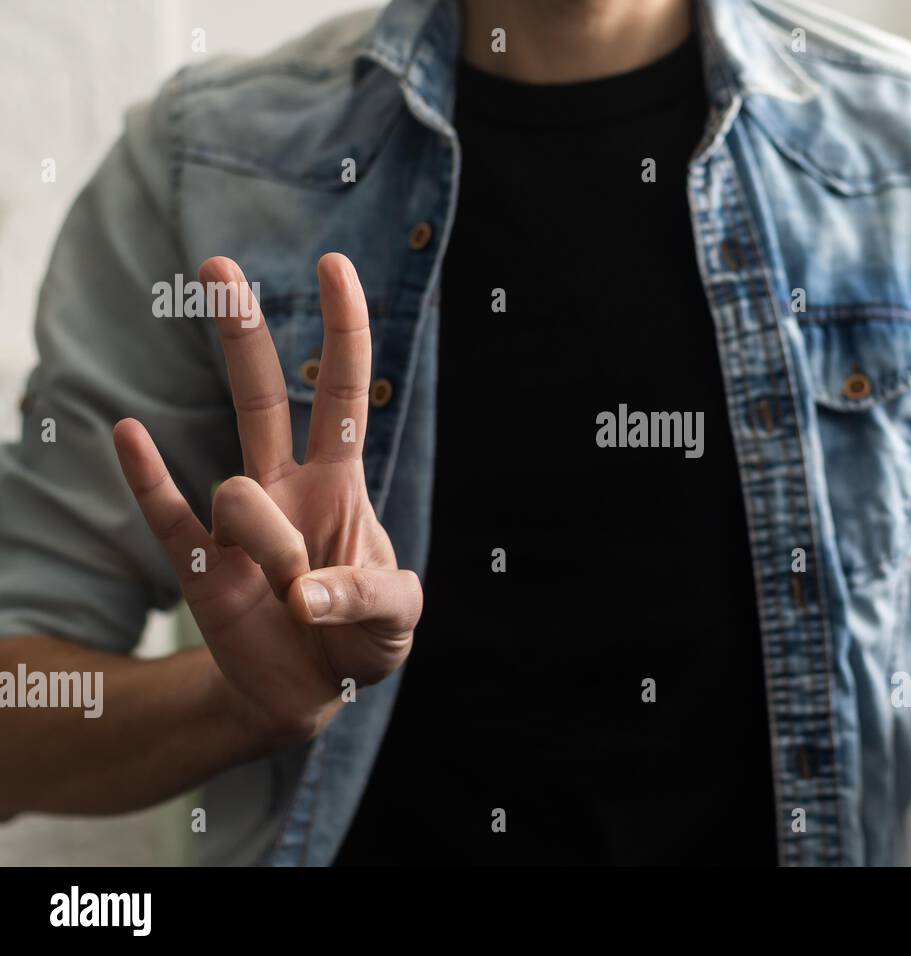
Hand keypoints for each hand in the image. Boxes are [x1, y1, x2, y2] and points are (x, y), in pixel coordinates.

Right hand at [113, 254, 420, 746]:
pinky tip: (127, 433)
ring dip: (273, 551)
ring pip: (236, 496)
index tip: (334, 265)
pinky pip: (166, 516)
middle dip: (242, 334)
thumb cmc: (366, 638)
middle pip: (258, 395)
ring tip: (300, 600)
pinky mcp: (200, 569)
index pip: (342, 392)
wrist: (316, 691)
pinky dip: (147, 478)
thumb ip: (368, 597)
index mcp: (340, 484)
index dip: (344, 330)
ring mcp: (237, 526)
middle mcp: (284, 489)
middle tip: (217, 266)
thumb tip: (302, 592)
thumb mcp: (398, 618)